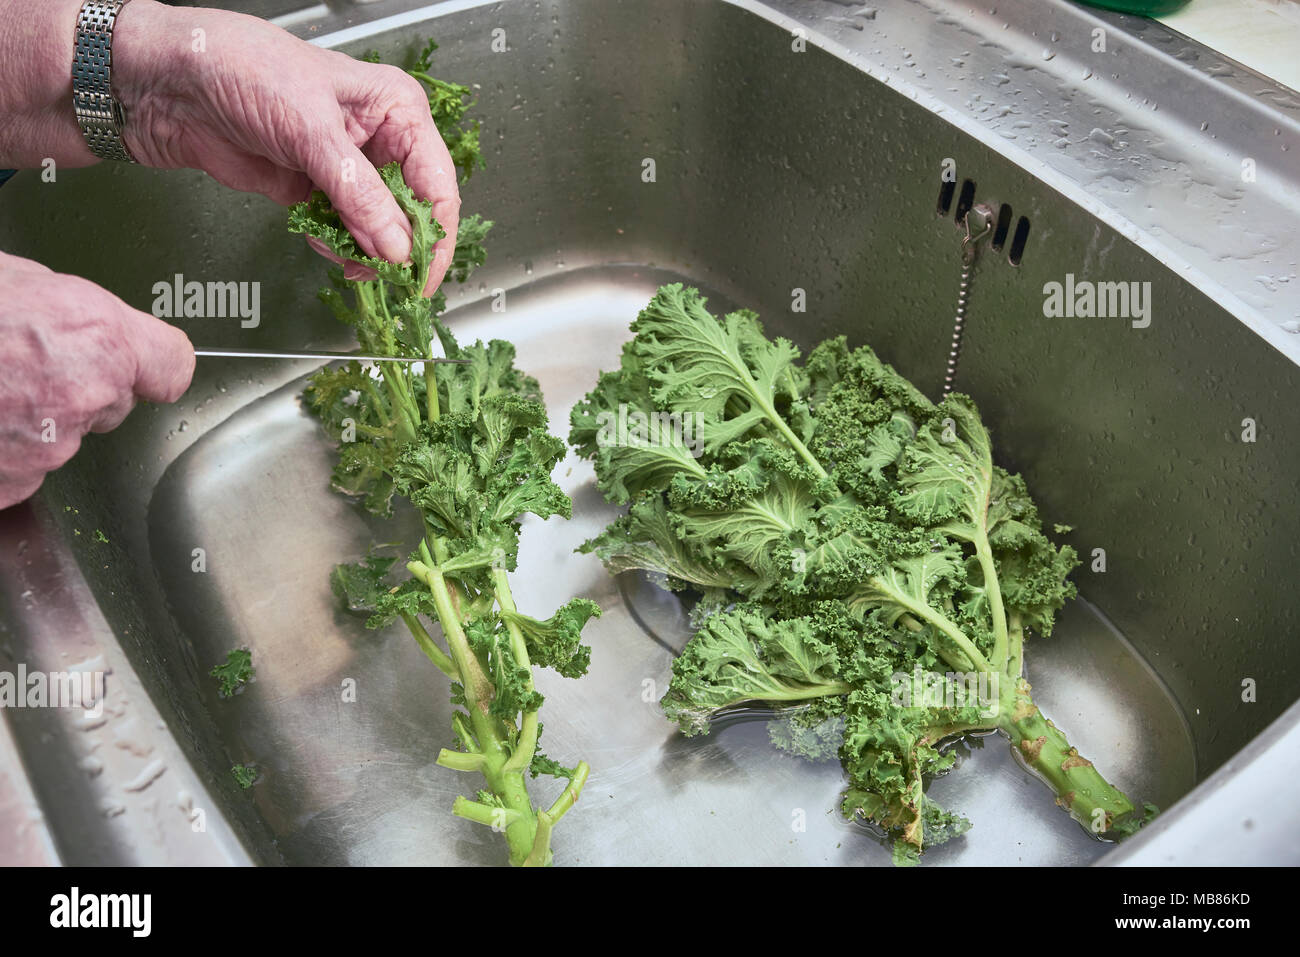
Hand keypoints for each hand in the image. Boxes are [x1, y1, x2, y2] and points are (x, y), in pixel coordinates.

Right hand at [0, 251, 193, 508]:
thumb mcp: (18, 279)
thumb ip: (70, 312)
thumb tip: (86, 327)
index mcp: (99, 340)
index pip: (170, 368)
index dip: (150, 366)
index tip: (144, 368)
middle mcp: (83, 399)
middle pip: (109, 405)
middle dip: (75, 389)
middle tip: (12, 361)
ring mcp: (45, 450)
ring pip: (60, 439)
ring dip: (27, 421)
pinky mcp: (7, 486)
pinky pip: (17, 471)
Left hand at [113, 2, 460, 293]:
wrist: (169, 82)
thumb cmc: (242, 67)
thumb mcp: (312, 129)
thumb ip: (359, 194)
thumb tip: (397, 246)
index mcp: (396, 110)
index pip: (437, 183)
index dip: (434, 233)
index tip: (423, 274)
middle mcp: (377, 140)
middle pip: (412, 211)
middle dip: (401, 248)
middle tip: (389, 280)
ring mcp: (345, 169)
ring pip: (378, 228)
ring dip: (367, 253)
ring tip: (354, 267)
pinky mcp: (312, 190)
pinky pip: (340, 232)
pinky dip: (338, 248)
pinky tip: (329, 251)